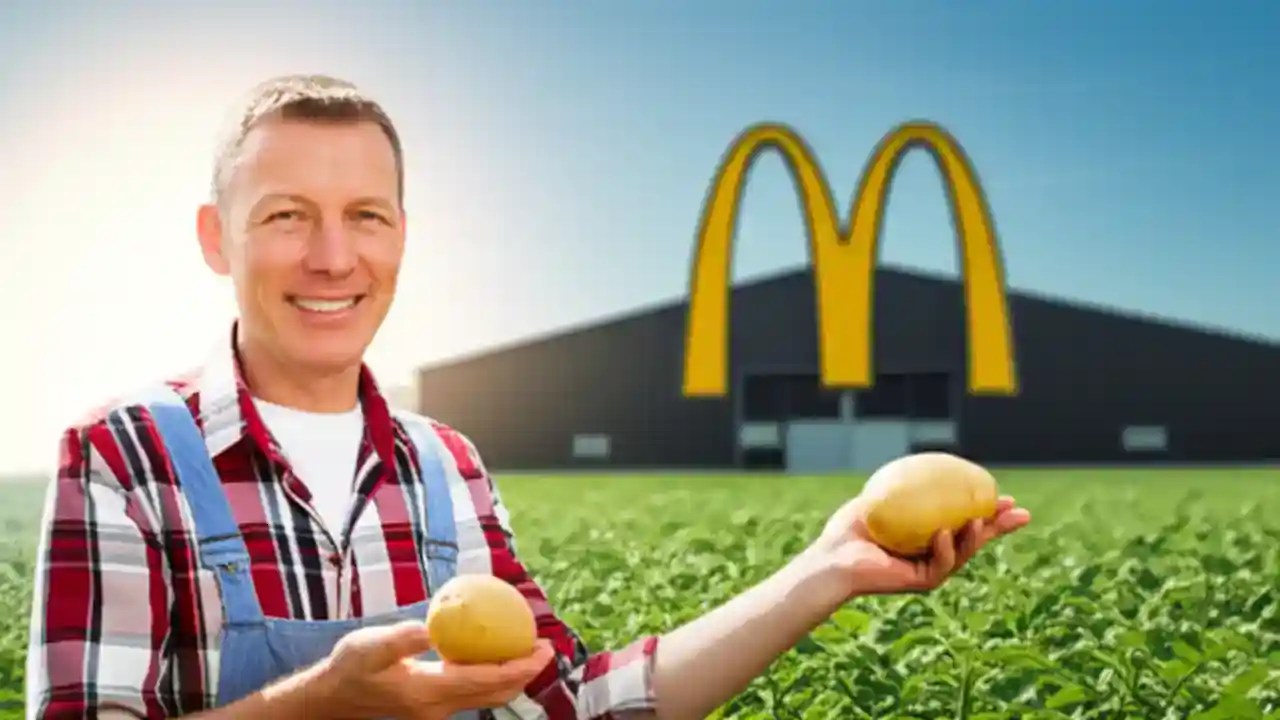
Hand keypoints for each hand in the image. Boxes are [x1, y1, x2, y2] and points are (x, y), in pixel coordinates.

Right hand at [310, 620, 554, 719]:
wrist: (331, 698)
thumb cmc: (350, 667)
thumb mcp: (370, 646)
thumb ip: (402, 638)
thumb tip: (433, 627)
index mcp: (430, 692)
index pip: (487, 680)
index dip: (519, 667)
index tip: (543, 649)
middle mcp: (438, 707)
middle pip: (494, 694)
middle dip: (525, 674)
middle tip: (545, 648)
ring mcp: (436, 711)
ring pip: (485, 698)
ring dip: (511, 677)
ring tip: (528, 651)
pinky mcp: (431, 707)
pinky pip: (471, 693)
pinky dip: (490, 677)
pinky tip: (493, 654)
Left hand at [810, 494, 1031, 597]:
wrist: (832, 557)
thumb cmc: (850, 527)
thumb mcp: (881, 497)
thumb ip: (905, 484)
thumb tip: (929, 461)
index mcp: (928, 533)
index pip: (964, 519)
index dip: (987, 510)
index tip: (1005, 496)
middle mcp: (933, 552)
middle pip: (974, 539)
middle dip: (999, 527)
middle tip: (1021, 514)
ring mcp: (929, 568)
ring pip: (963, 554)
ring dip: (976, 538)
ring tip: (981, 521)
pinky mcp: (920, 581)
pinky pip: (940, 565)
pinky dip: (945, 549)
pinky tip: (946, 533)